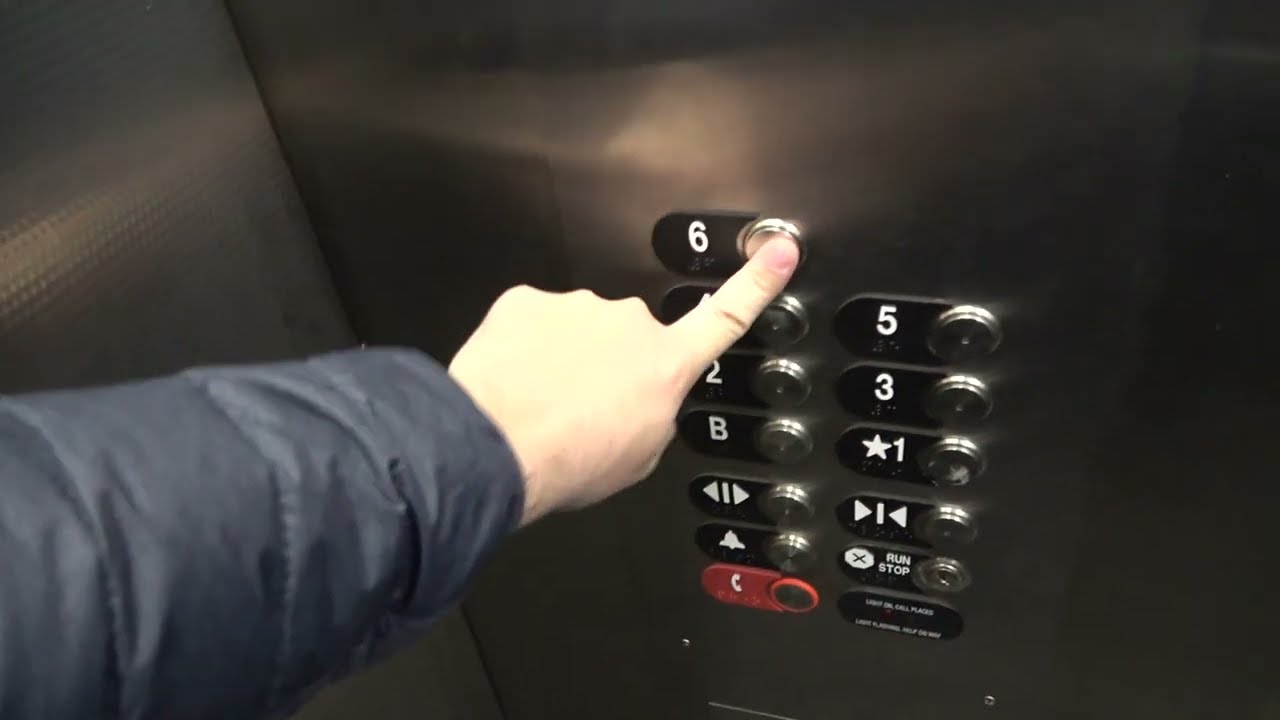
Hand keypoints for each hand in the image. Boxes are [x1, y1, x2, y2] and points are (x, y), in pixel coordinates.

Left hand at [448, 237, 799, 524]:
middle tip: (578, 407)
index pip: (725, 318)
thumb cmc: (569, 460)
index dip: (757, 282)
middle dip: (607, 362)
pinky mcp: (528, 301)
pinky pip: (532, 322)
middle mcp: (629, 323)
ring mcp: (578, 306)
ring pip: (576, 328)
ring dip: (561, 357)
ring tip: (540, 403)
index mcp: (667, 364)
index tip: (779, 250)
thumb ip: (653, 416)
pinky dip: (522, 349)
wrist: (498, 447)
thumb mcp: (639, 457)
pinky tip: (513, 383)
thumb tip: (642, 403)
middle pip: (627, 335)